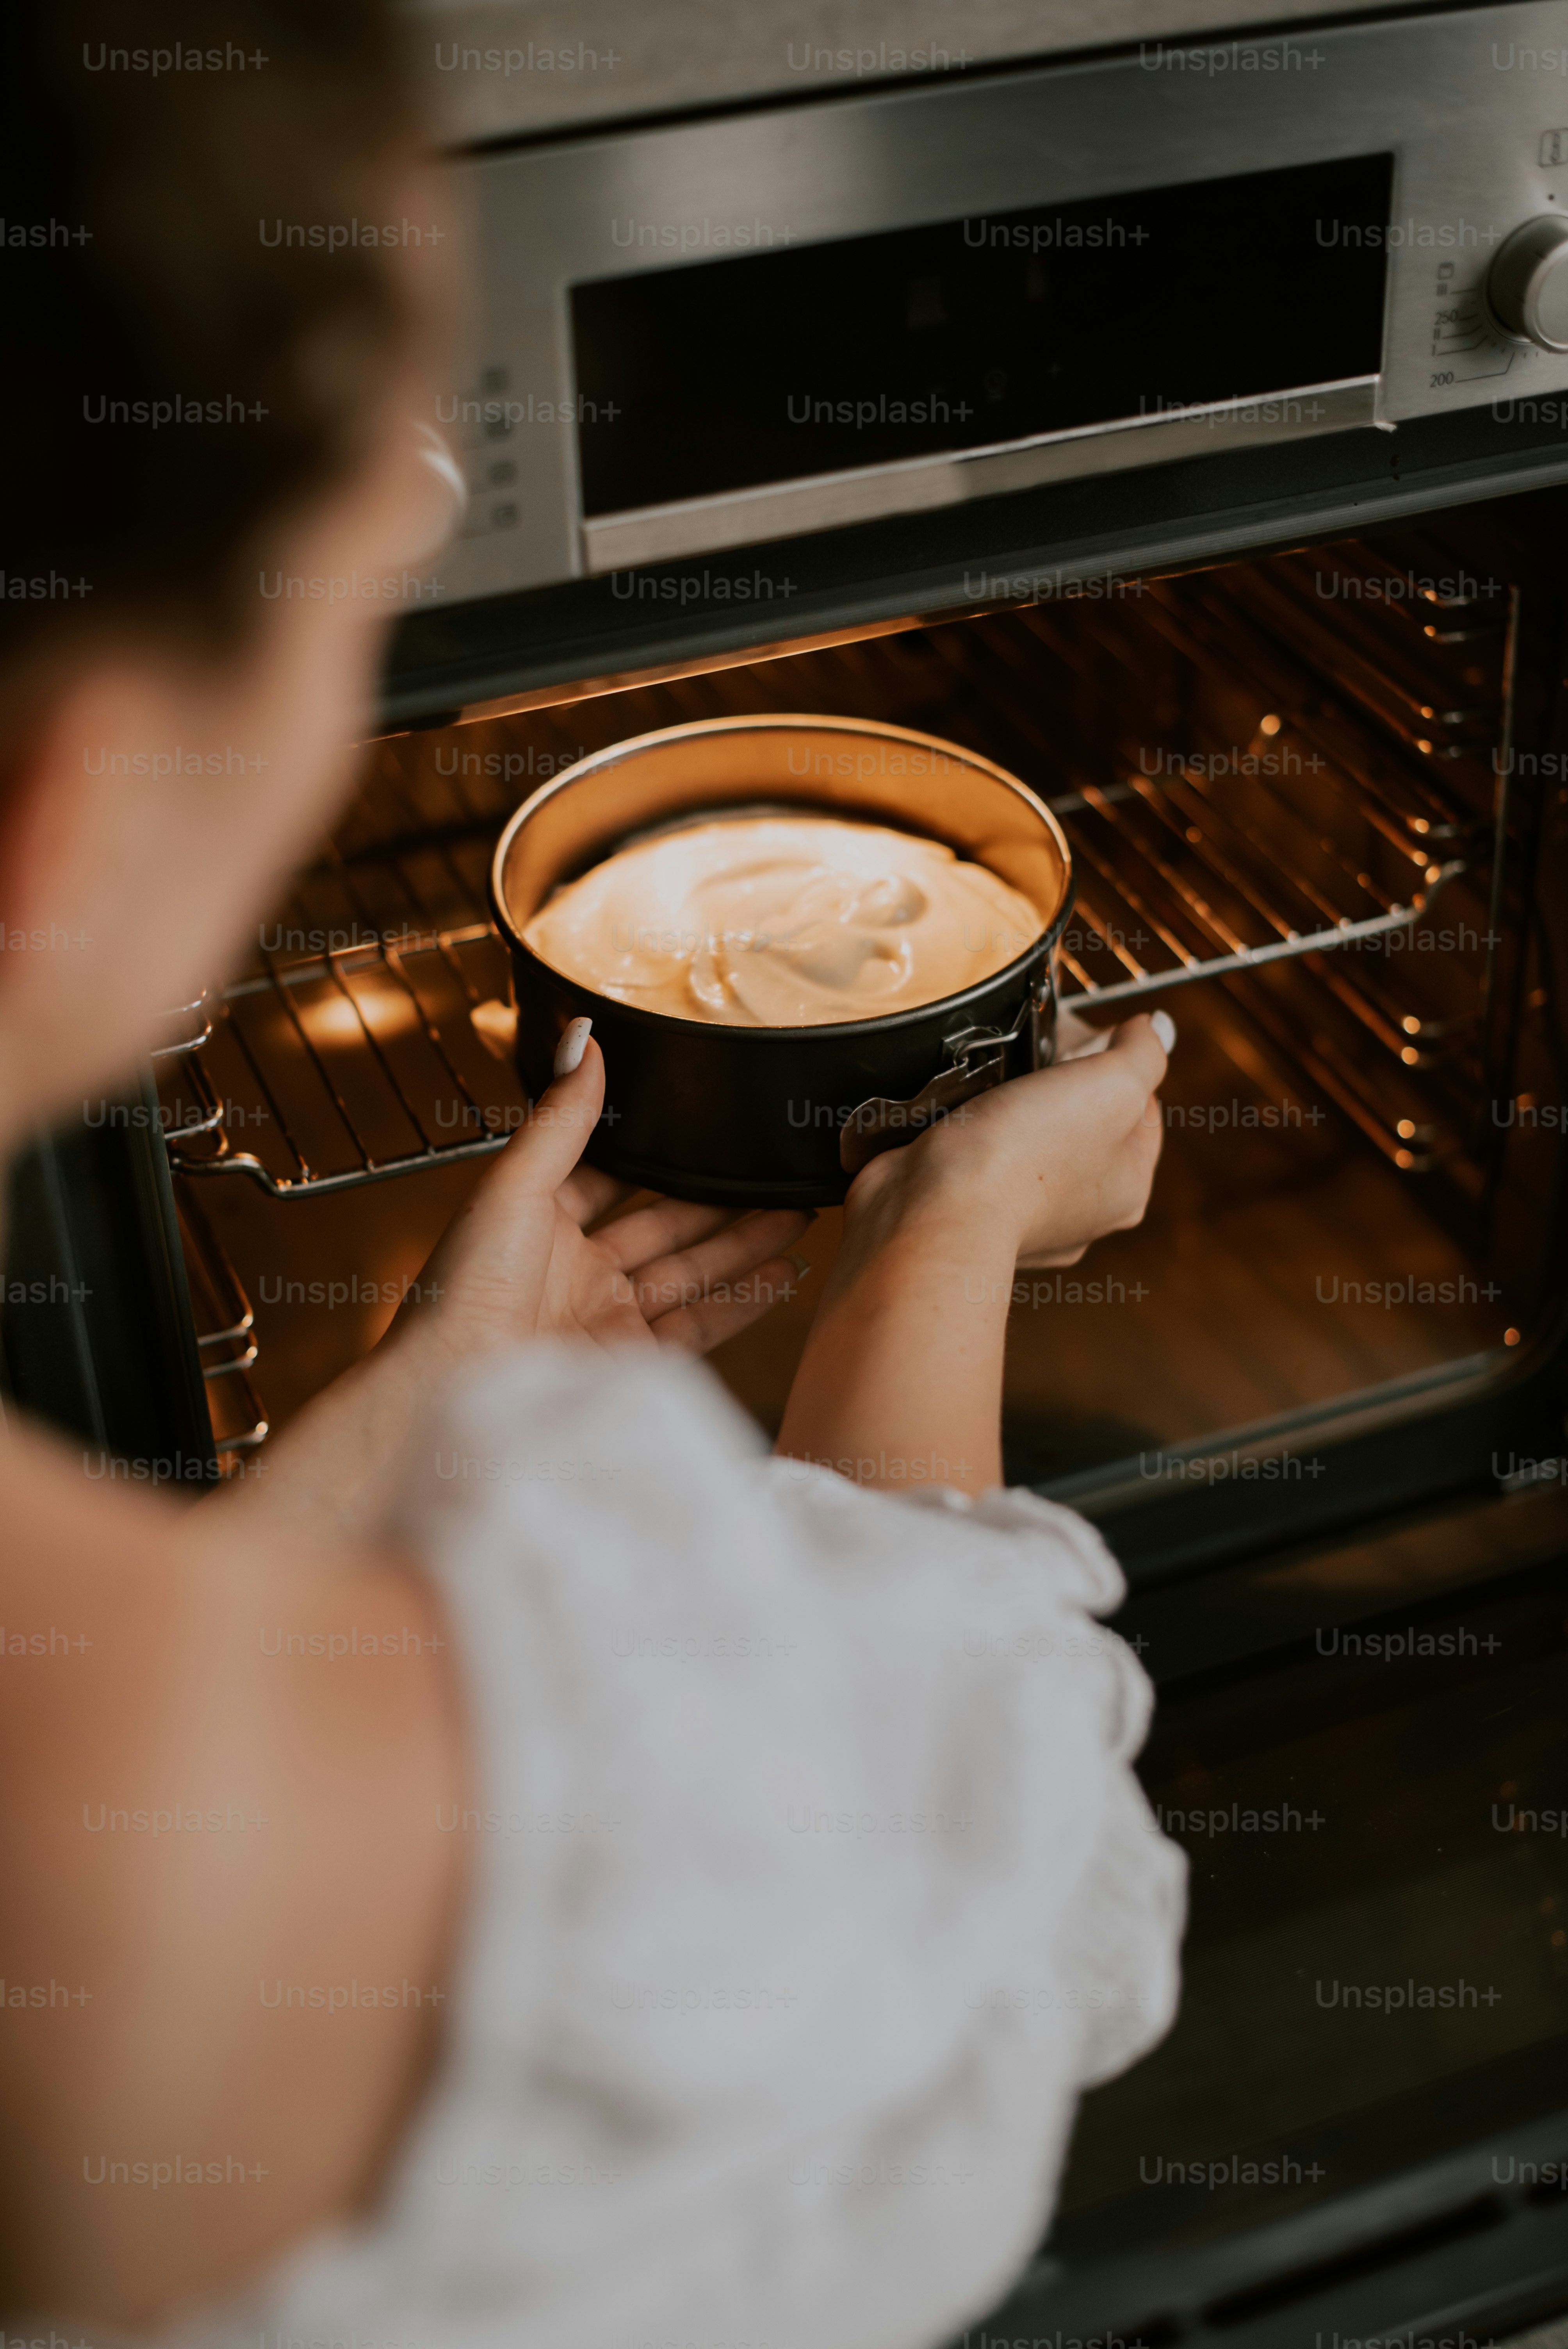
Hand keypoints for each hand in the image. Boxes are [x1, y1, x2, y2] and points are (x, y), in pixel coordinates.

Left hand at [399, 1023, 811, 1360]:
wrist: (453, 1390)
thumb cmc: (462, 1290)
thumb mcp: (513, 1185)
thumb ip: (561, 1116)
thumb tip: (585, 1035)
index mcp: (538, 1222)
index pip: (610, 1176)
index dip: (658, 1153)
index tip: (707, 1124)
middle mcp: (575, 1270)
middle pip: (663, 1225)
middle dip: (721, 1198)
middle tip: (774, 1169)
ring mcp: (607, 1317)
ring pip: (692, 1272)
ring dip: (745, 1244)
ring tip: (800, 1212)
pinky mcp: (631, 1361)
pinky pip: (700, 1325)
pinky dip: (745, 1300)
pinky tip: (784, 1272)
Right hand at [844, 1011, 1167, 1269]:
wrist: (935, 1210)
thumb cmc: (1027, 1154)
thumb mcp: (1112, 1084)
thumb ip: (1144, 1052)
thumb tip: (1156, 1028)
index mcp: (1129, 1188)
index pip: (1143, 1107)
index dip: (1115, 1061)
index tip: (1078, 1039)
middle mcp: (1082, 1212)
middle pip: (1087, 1121)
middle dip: (1063, 1081)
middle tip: (1034, 1057)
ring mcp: (1024, 1218)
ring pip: (1032, 1137)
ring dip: (1015, 1104)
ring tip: (993, 1083)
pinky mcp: (972, 1211)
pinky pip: (983, 1156)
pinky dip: (974, 1132)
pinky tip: (962, 1118)